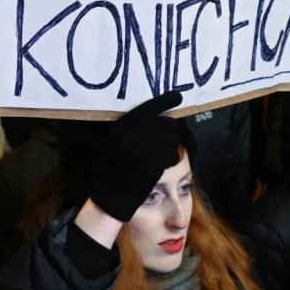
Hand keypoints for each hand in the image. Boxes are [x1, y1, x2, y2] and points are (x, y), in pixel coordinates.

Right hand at [86, 91, 182, 221]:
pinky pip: (171, 156)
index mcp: (123, 127)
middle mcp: (134, 136)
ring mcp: (145, 152)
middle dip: (170, 131)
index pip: (149, 108)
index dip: (166, 101)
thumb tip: (156, 116)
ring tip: (159, 153)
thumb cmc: (112, 165)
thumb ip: (131, 127)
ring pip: (172, 141)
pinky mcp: (154, 166)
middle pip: (167, 124)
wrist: (111, 193)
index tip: (178, 96)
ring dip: (170, 146)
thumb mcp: (114, 140)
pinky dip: (169, 159)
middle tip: (164, 138)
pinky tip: (160, 164)